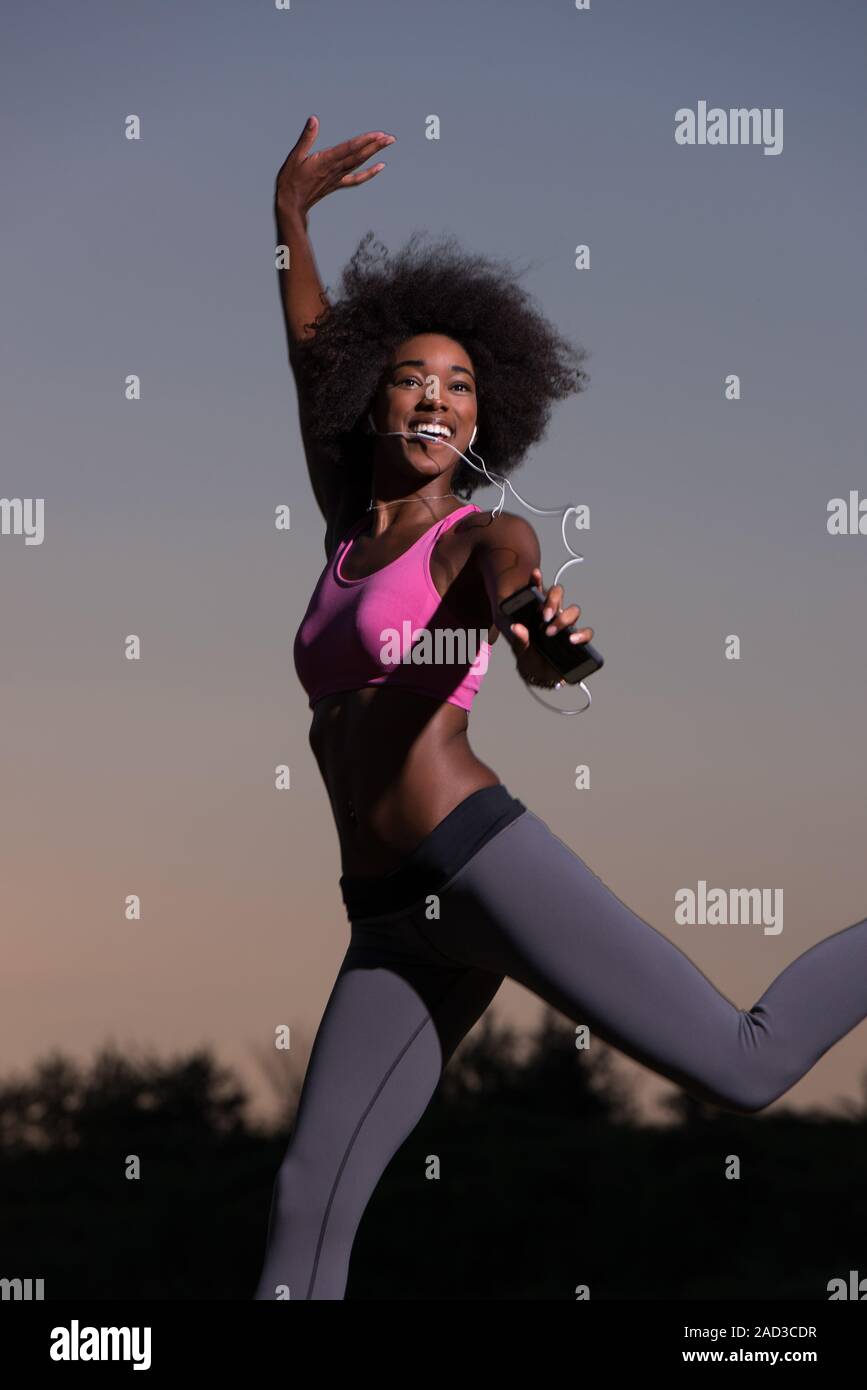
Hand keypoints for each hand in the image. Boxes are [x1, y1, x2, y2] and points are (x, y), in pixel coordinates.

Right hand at [275, 115, 395, 220]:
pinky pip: (356, 179)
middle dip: (375, 146)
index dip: (365, 141)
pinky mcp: (336, 184)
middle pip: (359, 155)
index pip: (350, 148)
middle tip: (391, 138)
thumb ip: (306, 138)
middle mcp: (335, 169)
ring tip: (387, 143)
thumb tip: (313, 119)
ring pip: (359, 163)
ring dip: (374, 153)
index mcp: (326, 160)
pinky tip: (380, 167)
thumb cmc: (290, 181)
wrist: (291, 206)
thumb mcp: (295, 157)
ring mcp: (337, 178)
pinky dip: (369, 173)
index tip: (379, 135)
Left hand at [509, 567, 593, 688]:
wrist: (541, 676)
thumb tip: (516, 627)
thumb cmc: (529, 658)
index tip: (535, 574)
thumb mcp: (520, 650)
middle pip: (559, 596)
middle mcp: (554, 615)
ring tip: (552, 631)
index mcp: (537, 613)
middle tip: (544, 617)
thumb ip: (519, 639)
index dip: (537, 581)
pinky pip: (586, 632)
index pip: (538, 592)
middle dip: (553, 601)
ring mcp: (567, 626)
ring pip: (574, 611)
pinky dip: (582, 634)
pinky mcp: (578, 639)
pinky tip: (572, 639)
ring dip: (564, 618)